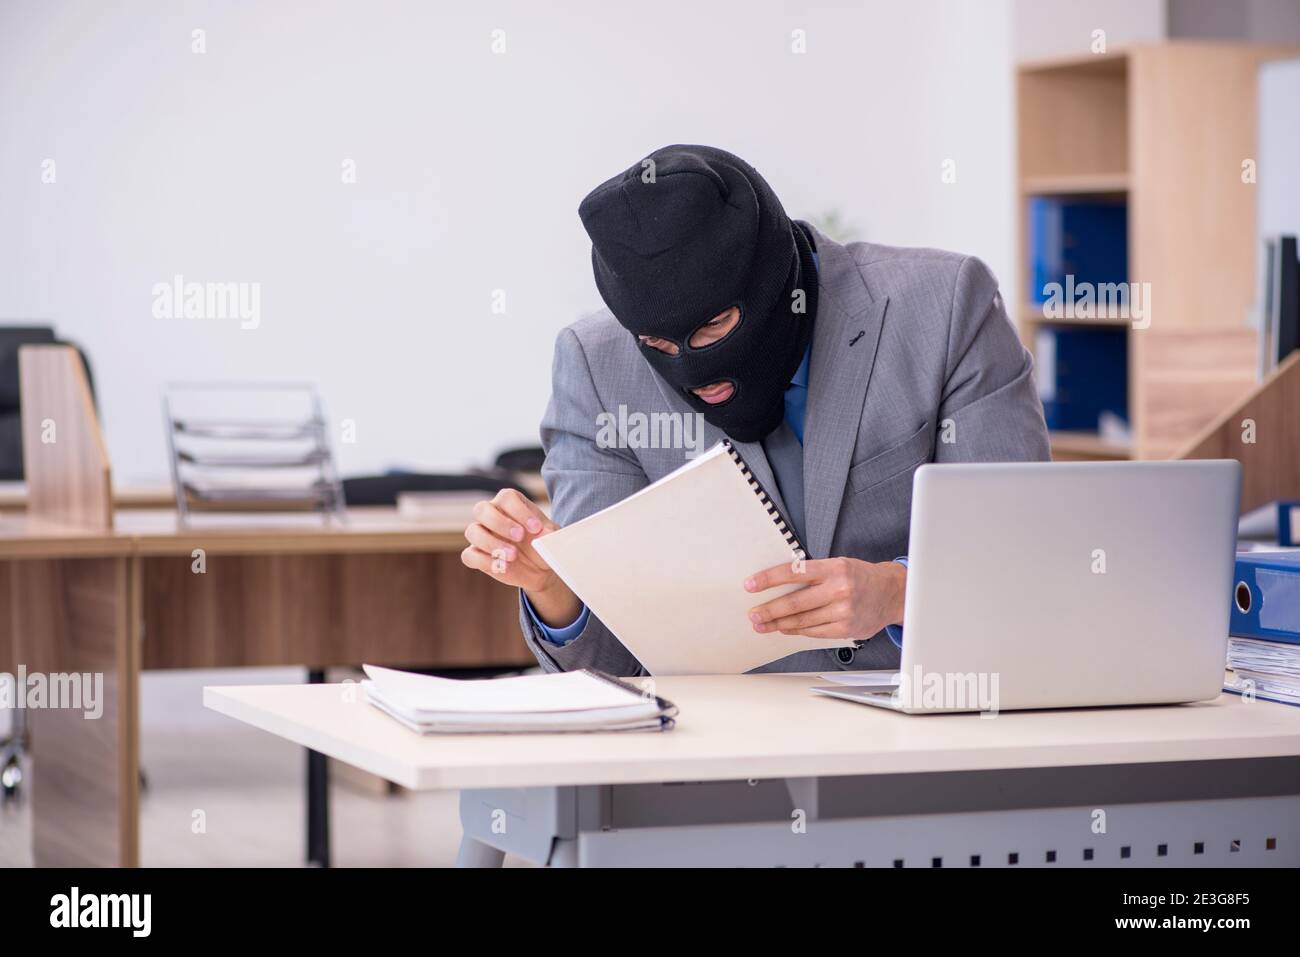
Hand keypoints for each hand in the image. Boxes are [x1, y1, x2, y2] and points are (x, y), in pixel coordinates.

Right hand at [460, 488, 580, 626]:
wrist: (540, 567)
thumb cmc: (543, 544)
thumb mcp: (551, 537)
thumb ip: (549, 533)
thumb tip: (544, 533)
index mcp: (510, 504)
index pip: (506, 497)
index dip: (519, 511)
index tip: (536, 527)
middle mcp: (492, 515)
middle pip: (482, 509)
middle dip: (500, 523)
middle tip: (520, 536)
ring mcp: (482, 535)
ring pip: (472, 531)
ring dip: (491, 543)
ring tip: (513, 556)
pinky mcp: (477, 555)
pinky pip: (469, 555)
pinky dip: (484, 561)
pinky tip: (502, 566)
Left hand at [744, 557, 904, 640]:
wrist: (891, 593)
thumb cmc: (860, 577)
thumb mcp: (838, 565)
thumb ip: (812, 573)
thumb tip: (779, 583)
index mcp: (834, 568)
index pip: (794, 572)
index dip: (769, 579)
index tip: (751, 584)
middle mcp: (838, 589)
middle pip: (794, 603)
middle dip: (769, 609)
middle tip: (753, 613)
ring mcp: (843, 611)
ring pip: (802, 620)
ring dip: (778, 623)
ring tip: (763, 624)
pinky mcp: (845, 629)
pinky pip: (813, 631)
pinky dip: (796, 630)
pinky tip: (784, 628)